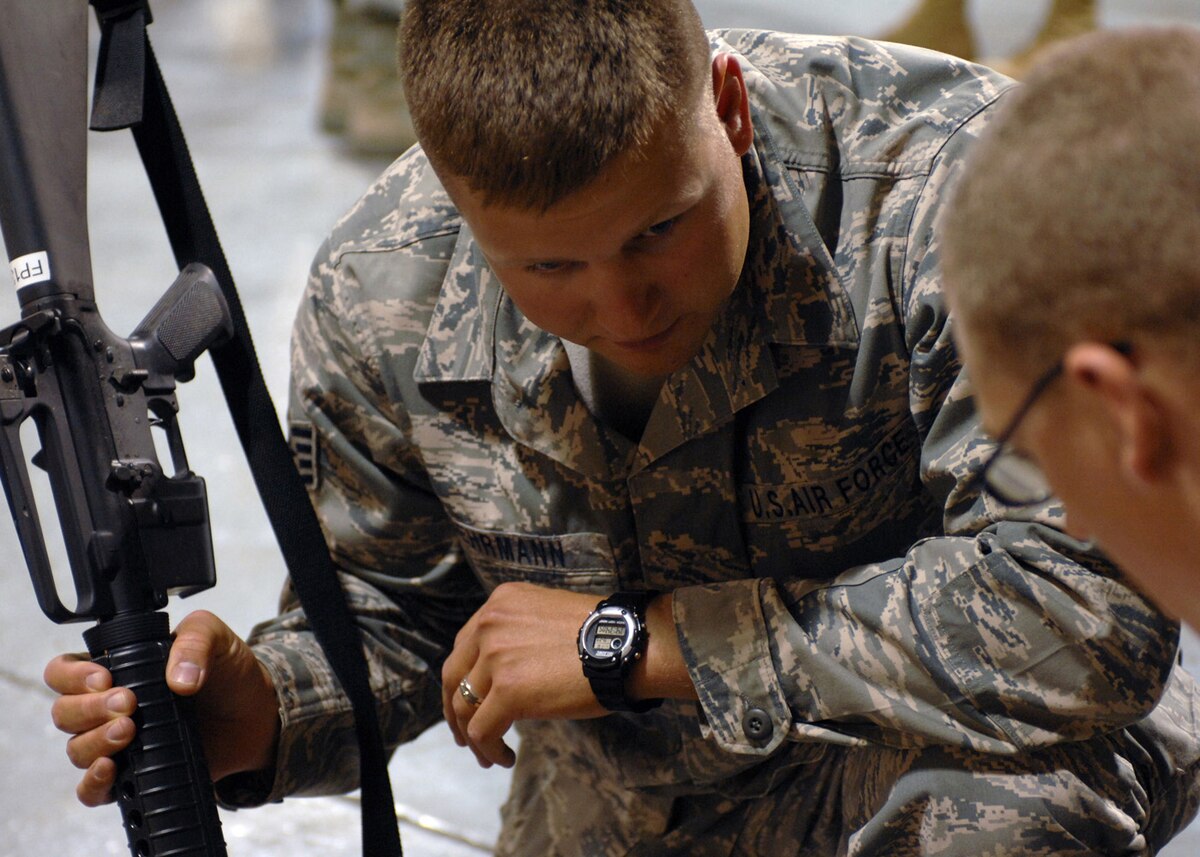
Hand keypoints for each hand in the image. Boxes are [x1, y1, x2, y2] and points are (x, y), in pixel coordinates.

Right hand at [44, 610, 279, 806]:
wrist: (256, 712)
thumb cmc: (228, 670)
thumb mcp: (215, 637)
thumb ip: (195, 640)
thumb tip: (179, 680)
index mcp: (117, 667)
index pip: (64, 672)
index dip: (73, 676)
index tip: (105, 679)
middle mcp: (107, 707)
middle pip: (65, 712)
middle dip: (89, 708)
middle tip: (128, 703)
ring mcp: (117, 743)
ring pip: (76, 748)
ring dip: (95, 741)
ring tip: (130, 730)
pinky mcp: (133, 775)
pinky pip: (92, 790)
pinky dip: (92, 783)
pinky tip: (111, 770)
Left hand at [441, 583, 693, 768]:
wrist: (625, 645)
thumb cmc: (601, 634)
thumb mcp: (546, 616)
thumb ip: (518, 633)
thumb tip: (506, 671)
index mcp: (499, 604)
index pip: (463, 647)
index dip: (461, 679)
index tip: (468, 701)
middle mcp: (489, 624)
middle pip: (453, 675)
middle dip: (456, 710)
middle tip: (465, 734)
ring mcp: (494, 657)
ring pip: (464, 706)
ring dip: (472, 736)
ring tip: (488, 754)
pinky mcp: (506, 691)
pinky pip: (482, 729)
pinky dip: (488, 749)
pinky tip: (504, 757)